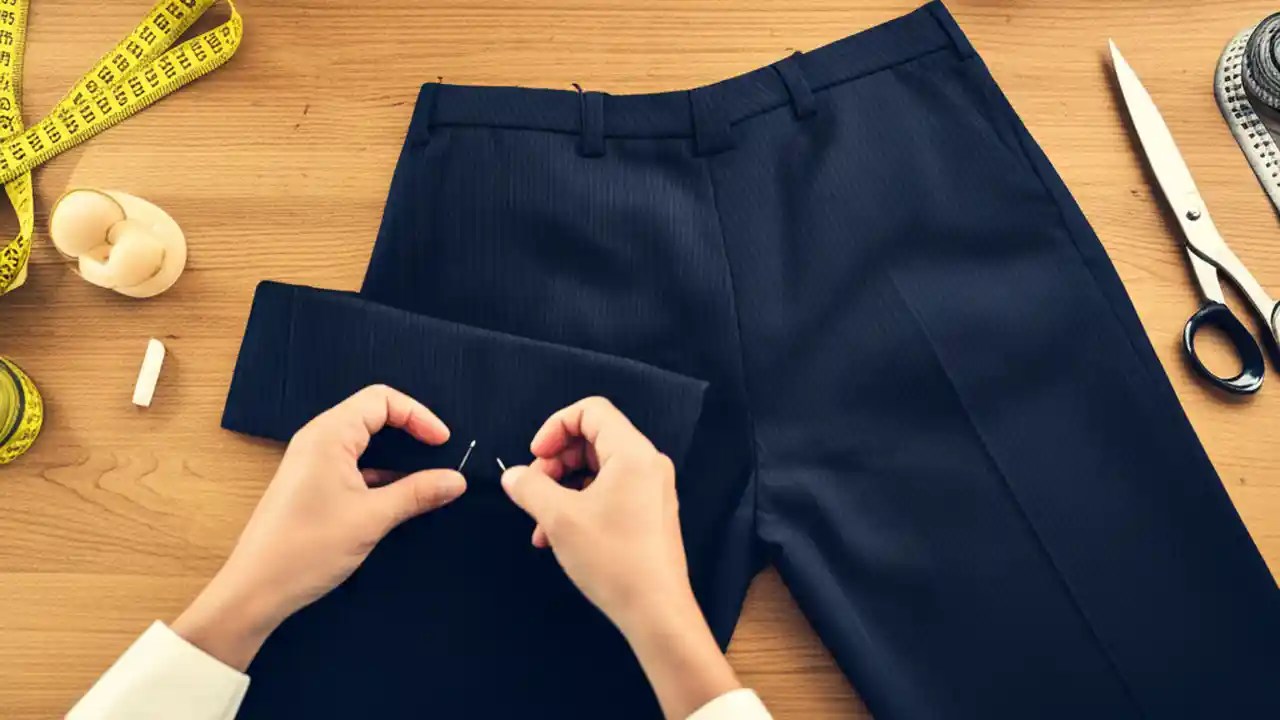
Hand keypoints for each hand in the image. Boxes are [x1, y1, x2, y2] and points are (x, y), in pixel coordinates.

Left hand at [173, 385, 465, 669]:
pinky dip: (380, 473)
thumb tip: (457, 480)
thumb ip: (417, 493)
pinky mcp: (311, 484)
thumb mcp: (372, 519)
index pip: (381, 400)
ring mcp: (312, 462)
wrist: (254, 590)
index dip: (418, 415)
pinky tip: (398, 498)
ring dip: (396, 453)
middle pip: (372, 414)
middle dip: (410, 429)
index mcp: (329, 435)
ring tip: (425, 476)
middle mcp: (318, 439)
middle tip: (440, 453)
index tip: (444, 443)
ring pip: (363, 442)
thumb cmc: (308, 548)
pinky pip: (353, 464)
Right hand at [500, 397, 739, 718]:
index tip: (535, 456)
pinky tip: (557, 536)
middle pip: (592, 439)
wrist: (656, 611)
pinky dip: (580, 504)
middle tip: (533, 491)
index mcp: (632, 453)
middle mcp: (647, 464)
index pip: (590, 411)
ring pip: (597, 469)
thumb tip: (513, 475)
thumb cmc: (611, 559)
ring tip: (541, 523)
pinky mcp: (649, 513)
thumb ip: (530, 487)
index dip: (554, 426)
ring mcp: (651, 489)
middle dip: (555, 461)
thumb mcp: (559, 518)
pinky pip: (609, 492)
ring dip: (562, 488)